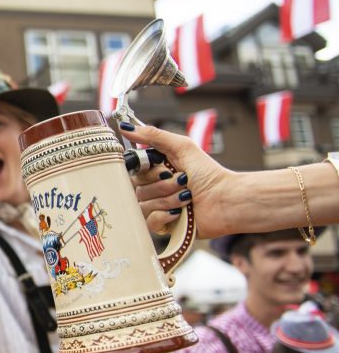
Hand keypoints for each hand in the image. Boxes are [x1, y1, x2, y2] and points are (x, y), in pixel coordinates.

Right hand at [120, 122, 232, 238]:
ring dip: (168, 199)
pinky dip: (165, 215)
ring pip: (144, 204)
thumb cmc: (210, 174)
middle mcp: (155, 188)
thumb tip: (126, 127)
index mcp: (157, 170)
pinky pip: (149, 221)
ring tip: (188, 197)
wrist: (227, 200)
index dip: (145, 169)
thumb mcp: (182, 147)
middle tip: (183, 181)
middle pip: (137, 187)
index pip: (134, 170)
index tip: (161, 167)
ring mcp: (158, 207)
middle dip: (162, 184)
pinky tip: (180, 213)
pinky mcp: (163, 225)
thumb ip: (153, 135)